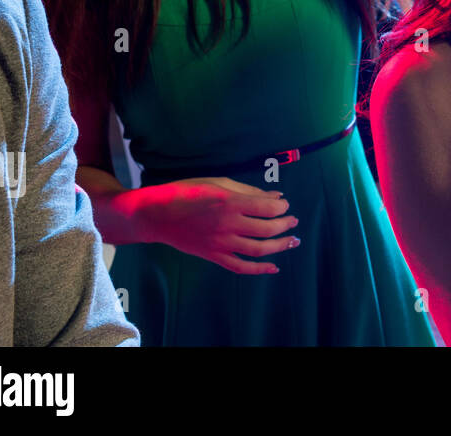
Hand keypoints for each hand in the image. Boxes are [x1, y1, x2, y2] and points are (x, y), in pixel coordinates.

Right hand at [139, 177, 299, 274]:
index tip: (285, 205)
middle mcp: (228, 225)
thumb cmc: (188, 191)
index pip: (268, 209)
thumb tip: (277, 197)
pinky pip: (240, 266)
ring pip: (258, 250)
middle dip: (285, 225)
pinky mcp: (213, 255)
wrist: (156, 214)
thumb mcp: (219, 183)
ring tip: (293, 241)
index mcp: (230, 203)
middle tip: (293, 221)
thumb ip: (250, 191)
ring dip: (280, 246)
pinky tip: (274, 267)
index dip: (282, 208)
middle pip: (267, 229)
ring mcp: (220, 243)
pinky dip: (259, 269)